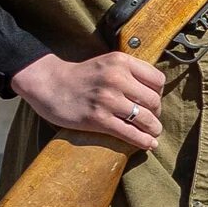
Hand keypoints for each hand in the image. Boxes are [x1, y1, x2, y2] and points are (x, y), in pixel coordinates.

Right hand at [11, 51, 166, 149]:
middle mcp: (116, 78)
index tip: (151, 100)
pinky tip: (149, 144)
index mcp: (121, 62)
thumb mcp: (107, 63)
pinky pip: (129, 133)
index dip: (158, 93)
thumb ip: (130, 72)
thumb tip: (156, 93)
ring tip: (153, 132)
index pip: (157, 80)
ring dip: (153, 128)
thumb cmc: (82, 76)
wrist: (49, 85)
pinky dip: (143, 140)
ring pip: (145, 118)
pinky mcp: (97, 119)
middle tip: (150, 118)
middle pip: (154, 101)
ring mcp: (107, 99)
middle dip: (156, 112)